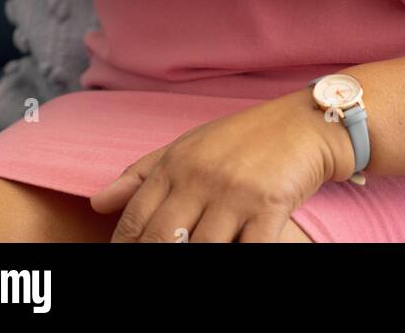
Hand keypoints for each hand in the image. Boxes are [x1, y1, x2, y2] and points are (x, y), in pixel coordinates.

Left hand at [88, 90, 355, 242]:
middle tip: (148, 282)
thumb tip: (98, 202)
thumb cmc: (245, 138)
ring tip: (192, 265)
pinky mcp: (268, 207)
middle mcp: (200, 177)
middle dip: (152, 262)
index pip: (135, 219)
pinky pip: (246, 252)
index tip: (123, 261)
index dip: (124, 249)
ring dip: (195, 262)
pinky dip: (237, 260)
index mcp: (176, 163)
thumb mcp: (189, 146)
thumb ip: (144, 174)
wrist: (306, 123)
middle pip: (160, 241)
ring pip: (200, 251)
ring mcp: (234, 193)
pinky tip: (233, 256)